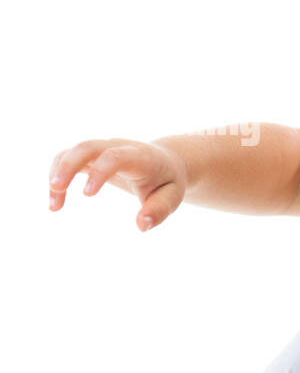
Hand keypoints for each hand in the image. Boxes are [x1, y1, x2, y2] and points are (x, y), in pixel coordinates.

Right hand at [49, 138, 188, 231]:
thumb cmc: (166, 181)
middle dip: (68, 165)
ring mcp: (102, 148)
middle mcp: (117, 147)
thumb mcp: (172, 196)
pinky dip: (57, 176)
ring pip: (72, 151)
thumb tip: (142, 225)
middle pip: (87, 146)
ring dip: (57, 173)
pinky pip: (66, 159)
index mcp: (140, 157)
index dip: (100, 171)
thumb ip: (160, 209)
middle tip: (56, 188)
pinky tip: (56, 202)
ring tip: (54, 205)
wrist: (164, 161)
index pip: (116, 156)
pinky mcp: (90, 155)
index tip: (88, 194)